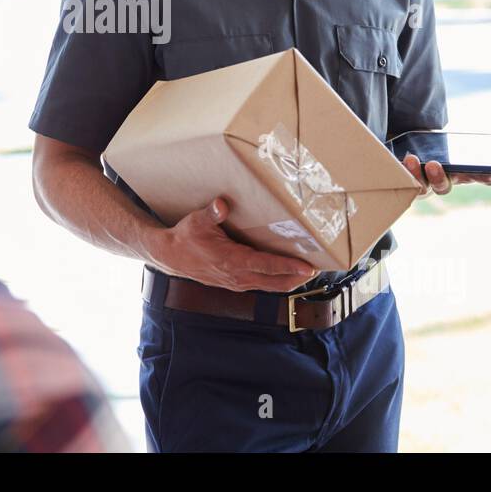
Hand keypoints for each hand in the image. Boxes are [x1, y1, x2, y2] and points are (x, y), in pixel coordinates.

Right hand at [149, 197, 317, 292]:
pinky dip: (277, 280)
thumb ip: (212, 213)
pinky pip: (262, 284)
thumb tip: (223, 204)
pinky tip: (285, 272)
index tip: (309, 267)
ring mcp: (238, 283)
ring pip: (271, 286)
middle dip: (298, 277)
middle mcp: (238, 277)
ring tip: (308, 271)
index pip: (267, 266)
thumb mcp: (196, 221)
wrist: (171, 257)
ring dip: (290, 280)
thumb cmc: (185, 238)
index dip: (289, 267)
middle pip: (277, 282)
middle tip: (319, 268)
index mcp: (232, 261)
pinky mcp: (235, 283)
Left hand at [402, 124, 490, 198]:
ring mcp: (425, 183)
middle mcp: (445, 182)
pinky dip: (408, 170)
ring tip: (416, 159)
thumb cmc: (452, 148)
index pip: (482, 178)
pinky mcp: (409, 179)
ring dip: (418, 173)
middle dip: (441, 177)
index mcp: (466, 173)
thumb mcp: (474, 140)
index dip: (488, 175)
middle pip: (445, 186)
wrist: (418, 146)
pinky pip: (408, 181)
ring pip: (422, 186)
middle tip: (435, 164)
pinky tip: (407, 158)